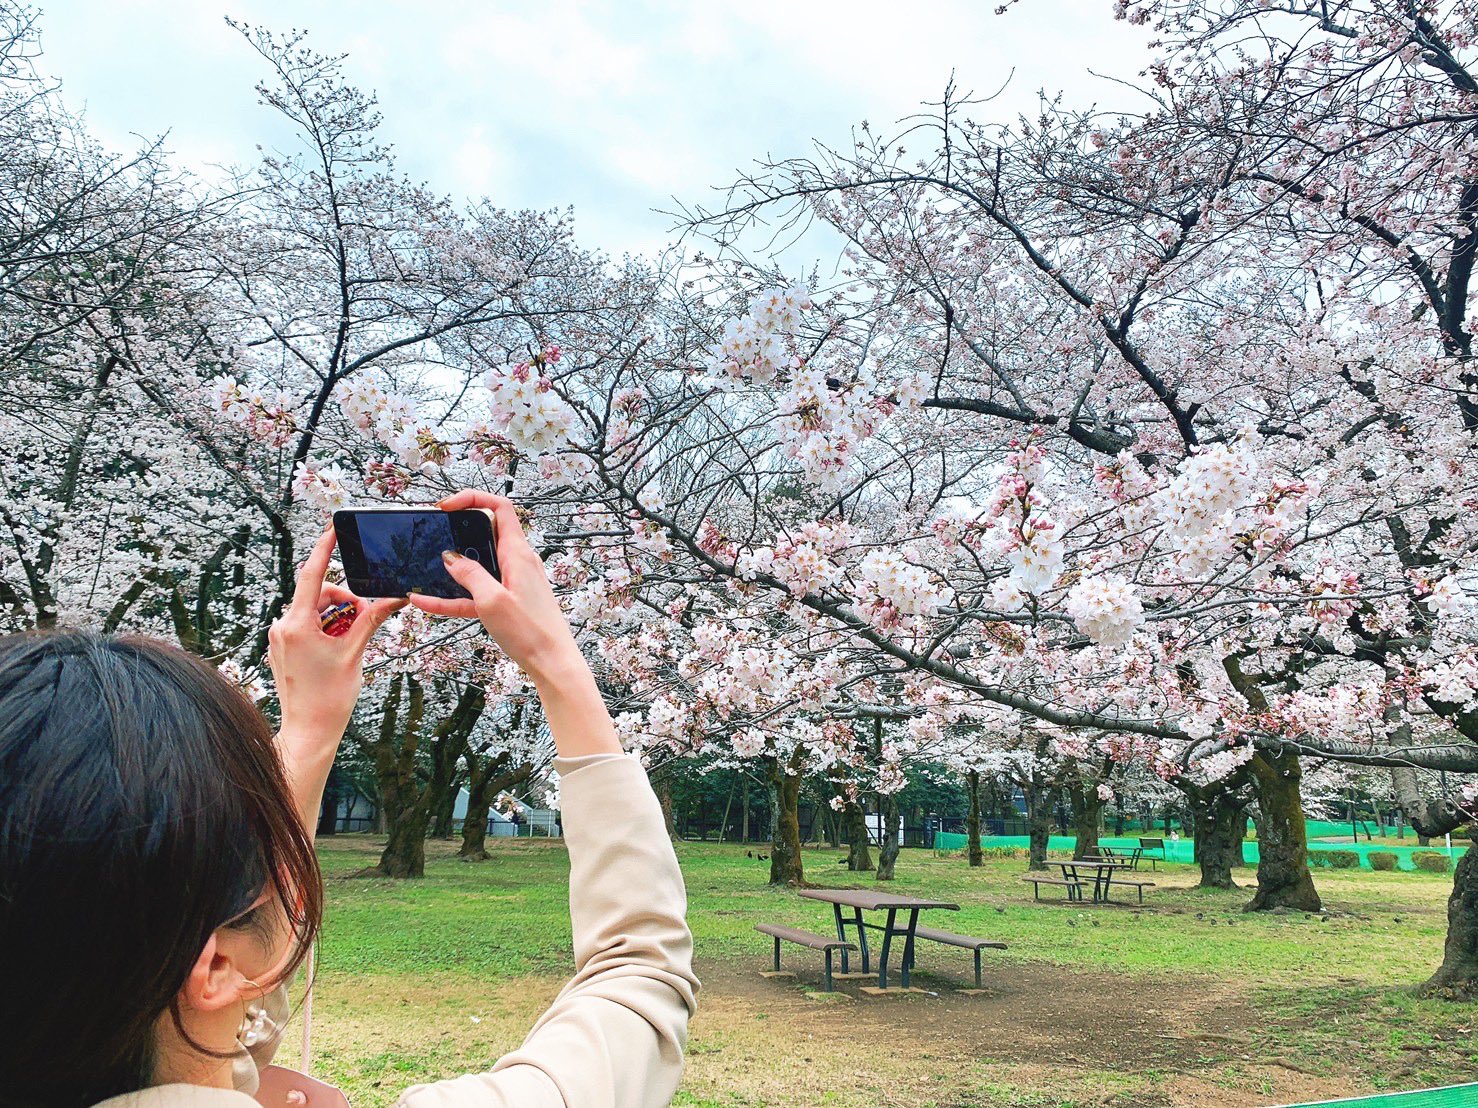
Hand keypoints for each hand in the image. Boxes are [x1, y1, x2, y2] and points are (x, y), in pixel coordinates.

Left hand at [268, 527, 406, 739]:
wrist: (309, 731)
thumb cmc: (329, 698)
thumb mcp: (354, 653)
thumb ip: (371, 619)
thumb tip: (394, 598)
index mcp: (297, 625)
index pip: (311, 574)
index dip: (323, 548)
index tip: (333, 528)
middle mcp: (282, 627)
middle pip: (316, 594)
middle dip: (342, 599)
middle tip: (363, 616)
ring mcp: (279, 639)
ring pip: (312, 611)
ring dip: (335, 616)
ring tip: (350, 639)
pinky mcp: (281, 649)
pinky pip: (304, 626)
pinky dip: (324, 628)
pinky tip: (337, 646)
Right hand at [407, 491, 580, 683]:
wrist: (552, 662)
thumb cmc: (532, 632)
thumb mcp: (492, 601)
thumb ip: (469, 575)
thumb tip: (451, 557)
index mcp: (517, 553)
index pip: (500, 508)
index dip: (474, 499)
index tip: (447, 507)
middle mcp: (516, 562)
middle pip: (485, 533)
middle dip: (458, 532)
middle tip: (434, 534)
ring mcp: (511, 581)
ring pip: (476, 566)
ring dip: (451, 568)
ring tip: (423, 569)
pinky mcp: (506, 600)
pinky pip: (474, 593)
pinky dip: (453, 596)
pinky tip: (426, 602)